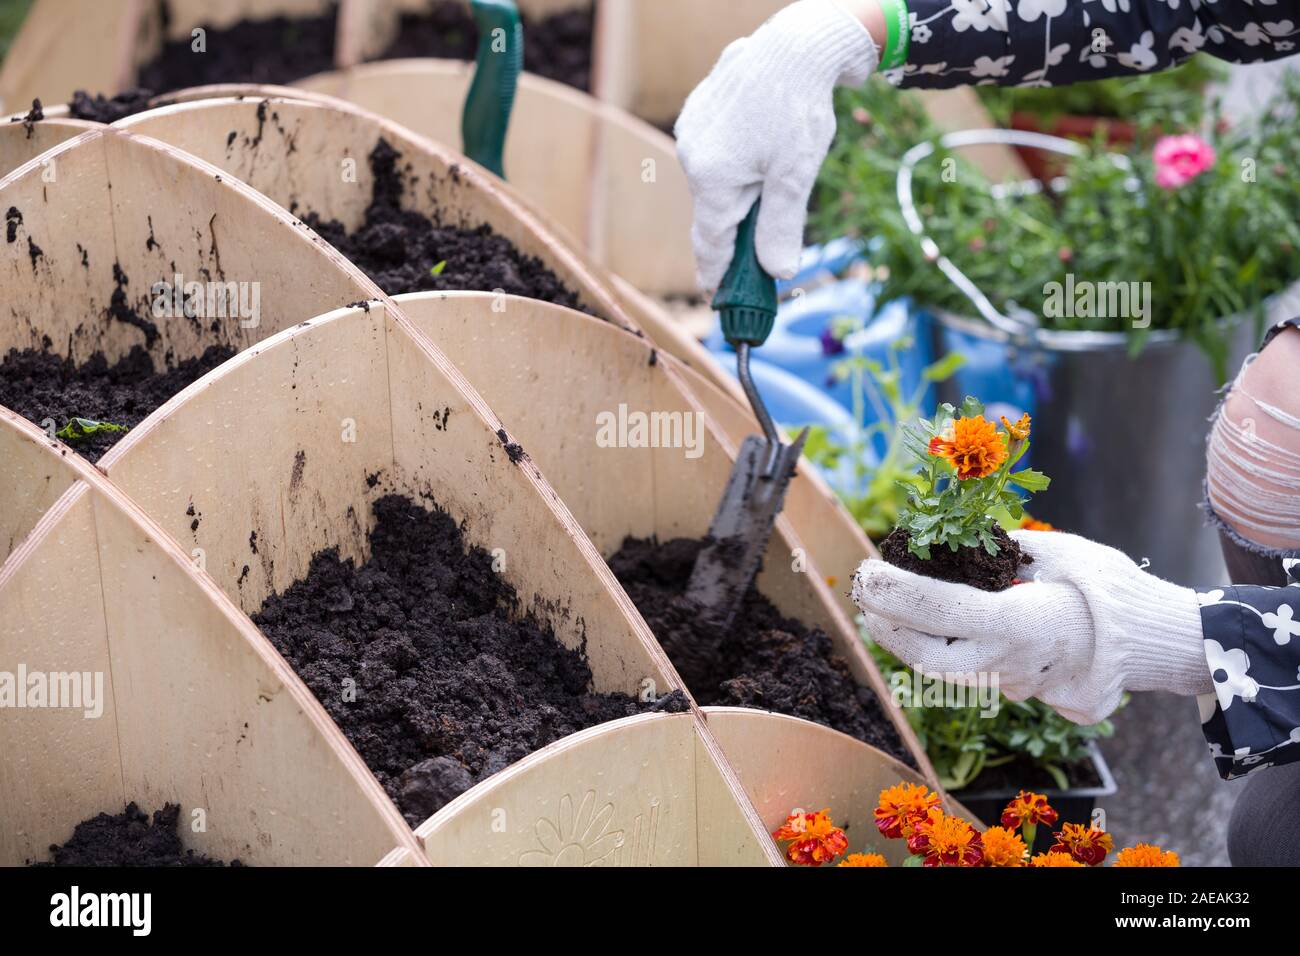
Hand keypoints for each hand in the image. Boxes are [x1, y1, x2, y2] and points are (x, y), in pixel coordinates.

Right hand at [674, 0, 878, 289]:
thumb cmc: (799, 108)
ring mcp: (692, 131)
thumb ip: (782, 228)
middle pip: (715, 212)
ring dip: (742, 190)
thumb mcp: (796, 176)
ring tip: (774, 168)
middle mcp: (691, 156)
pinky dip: (737, 160)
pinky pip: (716, 151)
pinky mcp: (699, 111)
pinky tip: (761, 143)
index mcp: (711, 179)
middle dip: (738, 229)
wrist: (797, 44)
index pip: (711, 243)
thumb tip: (778, 273)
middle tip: (762, 248)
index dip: (717, 275)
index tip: (718, 299)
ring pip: (717, 181)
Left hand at [851, 530, 1211, 724]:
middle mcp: (1012, 661)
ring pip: (945, 673)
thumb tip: (965, 538)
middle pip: (927, 658)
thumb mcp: (1062, 552)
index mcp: (1020, 622)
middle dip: (886, 626)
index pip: (940, 611)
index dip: (896, 593)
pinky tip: (923, 626)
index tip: (867, 573)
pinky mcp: (1022, 693)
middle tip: (863, 592)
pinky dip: (942, 650)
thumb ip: (1007, 548)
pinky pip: (971, 673)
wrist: (1160, 642)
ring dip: (907, 641)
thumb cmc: (1113, 589)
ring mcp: (1017, 685)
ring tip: (881, 609)